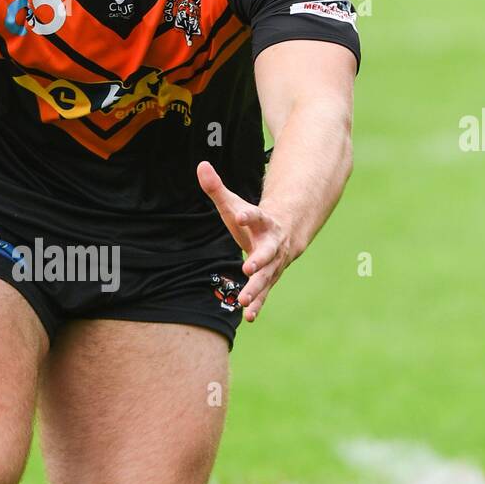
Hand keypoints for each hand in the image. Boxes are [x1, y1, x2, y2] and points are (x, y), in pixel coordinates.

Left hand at [196, 162, 291, 320]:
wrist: (284, 235)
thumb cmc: (253, 220)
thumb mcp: (234, 203)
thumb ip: (217, 188)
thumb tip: (200, 165)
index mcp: (264, 222)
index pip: (257, 216)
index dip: (250, 215)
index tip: (241, 214)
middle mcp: (273, 244)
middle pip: (267, 253)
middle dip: (259, 261)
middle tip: (249, 267)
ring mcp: (274, 263)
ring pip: (266, 278)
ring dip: (256, 290)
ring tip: (244, 302)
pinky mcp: (270, 278)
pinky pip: (265, 293)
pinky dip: (258, 305)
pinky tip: (249, 318)